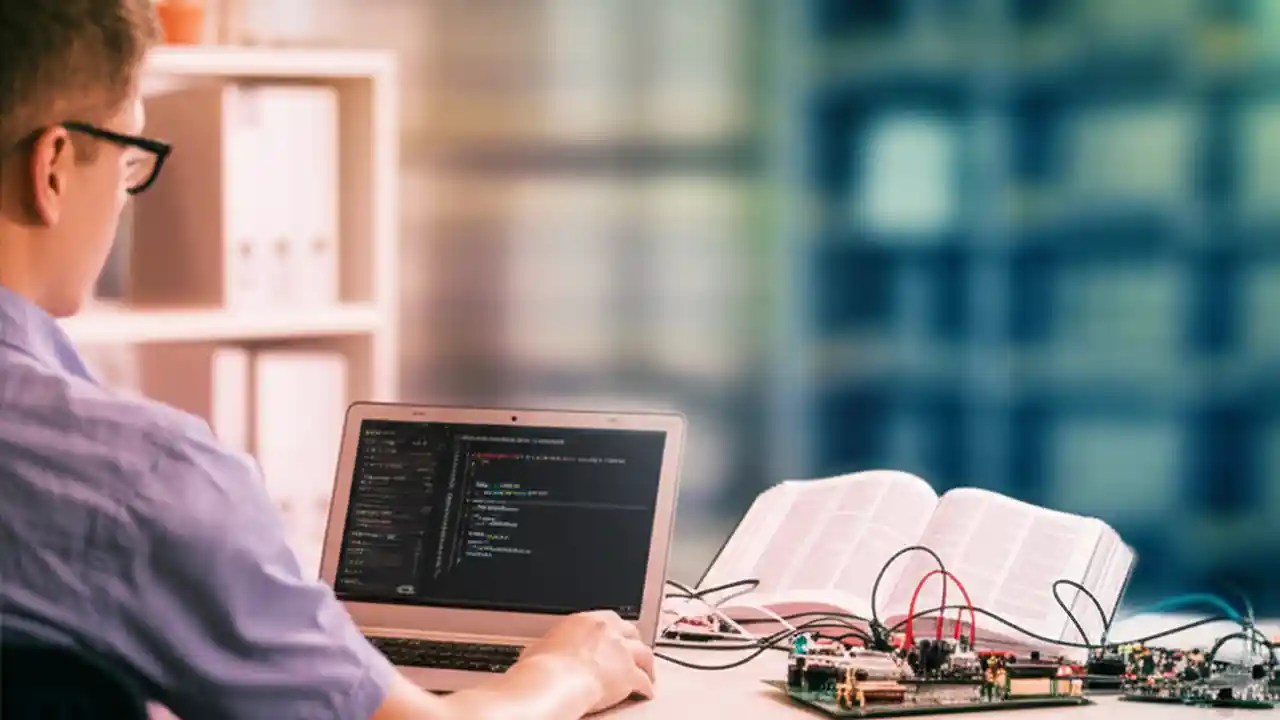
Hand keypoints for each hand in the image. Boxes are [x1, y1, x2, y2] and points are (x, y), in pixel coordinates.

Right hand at [520, 610, 655, 712]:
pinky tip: (647, 692)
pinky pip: (644, 681)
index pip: (609, 620)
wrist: (554, 680)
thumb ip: (553, 645)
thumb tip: (544, 652)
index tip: (616, 637)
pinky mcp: (629, 674)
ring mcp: (621, 651)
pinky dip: (647, 687)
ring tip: (648, 672)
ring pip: (645, 654)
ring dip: (647, 664)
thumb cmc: (543, 666)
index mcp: (586, 621)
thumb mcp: (542, 646)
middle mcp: (608, 631)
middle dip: (634, 642)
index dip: (615, 631)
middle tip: (635, 652)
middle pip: (631, 632)